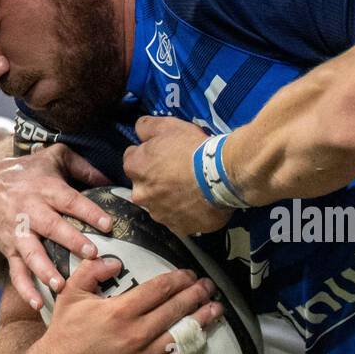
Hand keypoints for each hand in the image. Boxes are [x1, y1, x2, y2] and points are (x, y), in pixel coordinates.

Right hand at [0, 143, 113, 308]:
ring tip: (60, 284)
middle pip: (50, 226)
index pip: (69, 200)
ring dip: (44, 269)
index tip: (108, 225)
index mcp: (45, 188)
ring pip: (30, 252)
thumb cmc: (32, 171)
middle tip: (91, 254)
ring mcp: (17, 232)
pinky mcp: (8, 249)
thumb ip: (83, 167)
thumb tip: (111, 179)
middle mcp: (29, 210)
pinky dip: (25, 289)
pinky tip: (38, 304)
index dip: (88, 212)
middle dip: (70, 241)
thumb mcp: (55, 157)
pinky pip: (15, 271)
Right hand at [22, 256, 223, 353]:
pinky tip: (200, 335)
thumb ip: (92, 271)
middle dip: (197, 294)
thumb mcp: (71, 294)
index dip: (179, 279)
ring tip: (216, 308)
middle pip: (176, 308)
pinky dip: (190, 344)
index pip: (160, 289)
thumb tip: (117, 261)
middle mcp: (136, 333)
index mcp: (120, 311)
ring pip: (181, 333)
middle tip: (208, 286)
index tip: (188, 273)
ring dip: (202, 319)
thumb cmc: (65, 333)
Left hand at [124, 117, 233, 235]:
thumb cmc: (193, 149)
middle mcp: (141, 194)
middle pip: (144, 186)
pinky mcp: (178, 228)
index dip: (148, 155)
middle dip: (156, 181)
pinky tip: (197, 203)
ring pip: (160, 205)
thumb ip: (146, 126)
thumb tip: (138, 130)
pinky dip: (185, 213)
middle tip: (178, 173)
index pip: (132, 159)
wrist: (222, 176)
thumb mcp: (169, 126)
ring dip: (170, 199)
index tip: (163, 155)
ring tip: (190, 190)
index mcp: (135, 168)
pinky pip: (178, 220)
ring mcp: (159, 214)